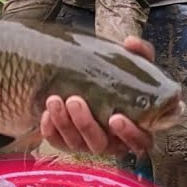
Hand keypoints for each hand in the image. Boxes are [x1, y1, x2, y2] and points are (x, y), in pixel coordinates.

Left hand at [40, 36, 156, 156]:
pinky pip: (56, 141)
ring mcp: (87, 143)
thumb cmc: (118, 76)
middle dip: (86, 124)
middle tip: (75, 100)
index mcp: (135, 128)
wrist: (88, 77)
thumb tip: (131, 42)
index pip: (140, 143)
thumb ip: (140, 52)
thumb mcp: (132, 63)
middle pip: (100, 144)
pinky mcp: (65, 141)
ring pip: (76, 143)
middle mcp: (111, 141)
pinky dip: (50, 128)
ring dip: (64, 123)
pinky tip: (47, 112)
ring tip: (54, 100)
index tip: (116, 117)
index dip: (129, 134)